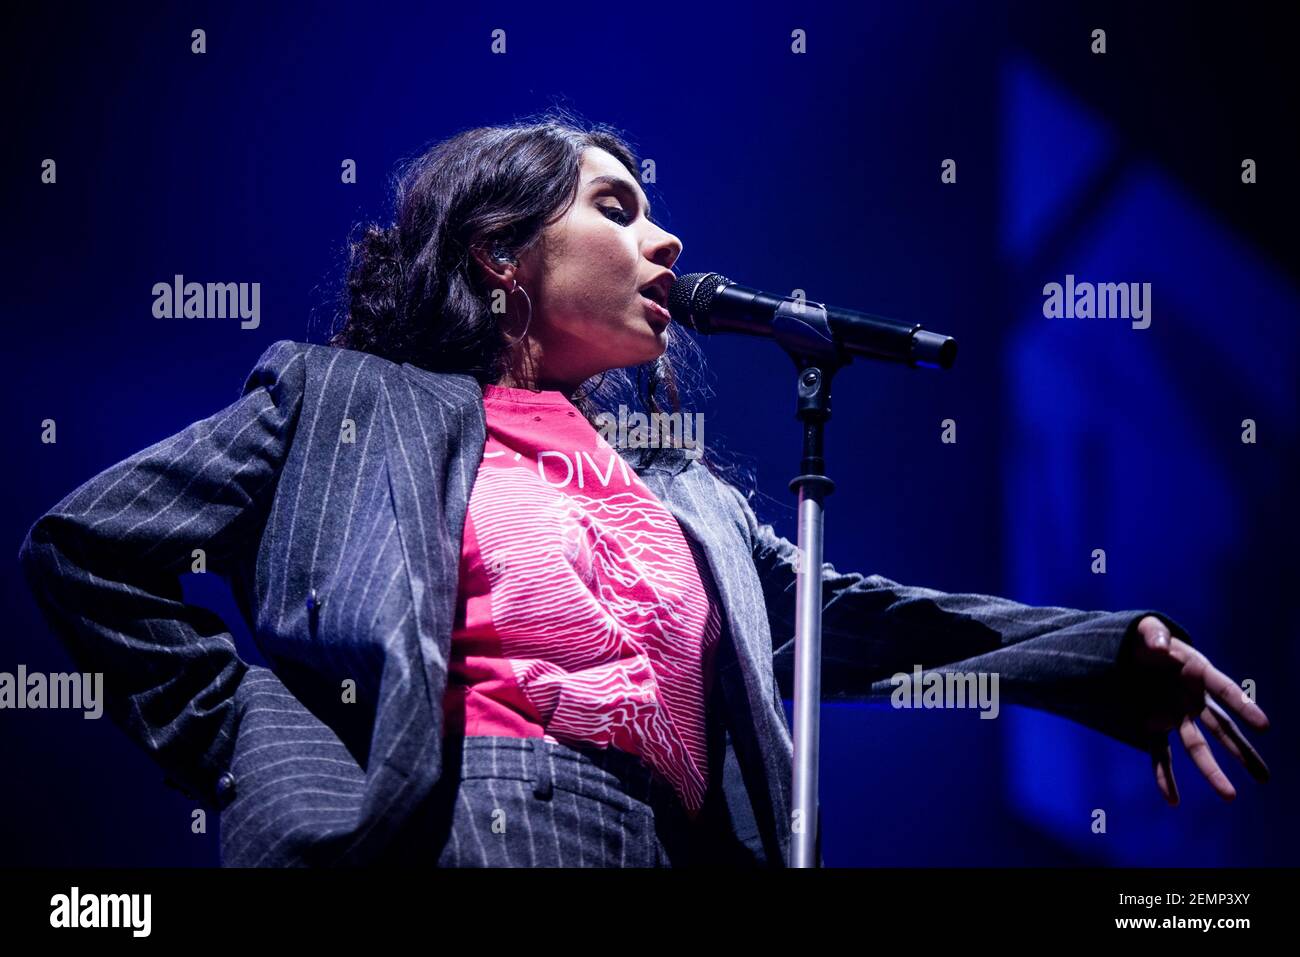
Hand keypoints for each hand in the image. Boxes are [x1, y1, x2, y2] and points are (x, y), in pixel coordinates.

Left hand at [1130, 616, 1270, 804]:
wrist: (1123, 652)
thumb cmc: (1141, 639)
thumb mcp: (1146, 630)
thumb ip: (1153, 634)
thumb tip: (1159, 648)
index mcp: (1196, 672)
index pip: (1224, 689)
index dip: (1244, 705)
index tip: (1265, 724)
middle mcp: (1191, 698)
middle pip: (1222, 729)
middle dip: (1242, 753)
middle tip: (1265, 778)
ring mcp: (1174, 714)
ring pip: (1197, 747)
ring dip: (1212, 772)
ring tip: (1230, 796)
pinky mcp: (1152, 725)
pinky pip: (1160, 754)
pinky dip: (1164, 776)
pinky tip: (1172, 799)